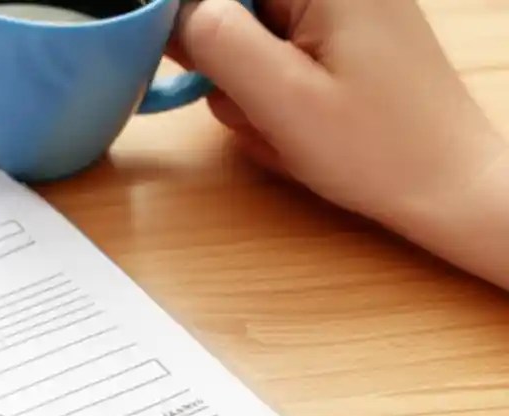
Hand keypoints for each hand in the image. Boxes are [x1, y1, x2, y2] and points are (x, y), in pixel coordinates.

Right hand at [170, 0, 508, 288]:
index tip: (199, 71)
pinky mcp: (344, 40)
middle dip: (227, 65)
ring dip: (249, 90)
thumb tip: (174, 12)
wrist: (451, 188)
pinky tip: (299, 128)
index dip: (195, 26)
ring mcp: (342, 12)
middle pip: (234, 13)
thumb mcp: (281, 98)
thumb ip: (217, 40)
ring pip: (250, 40)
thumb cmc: (377, 149)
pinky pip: (278, 58)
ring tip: (284, 129)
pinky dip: (273, 96)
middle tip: (257, 112)